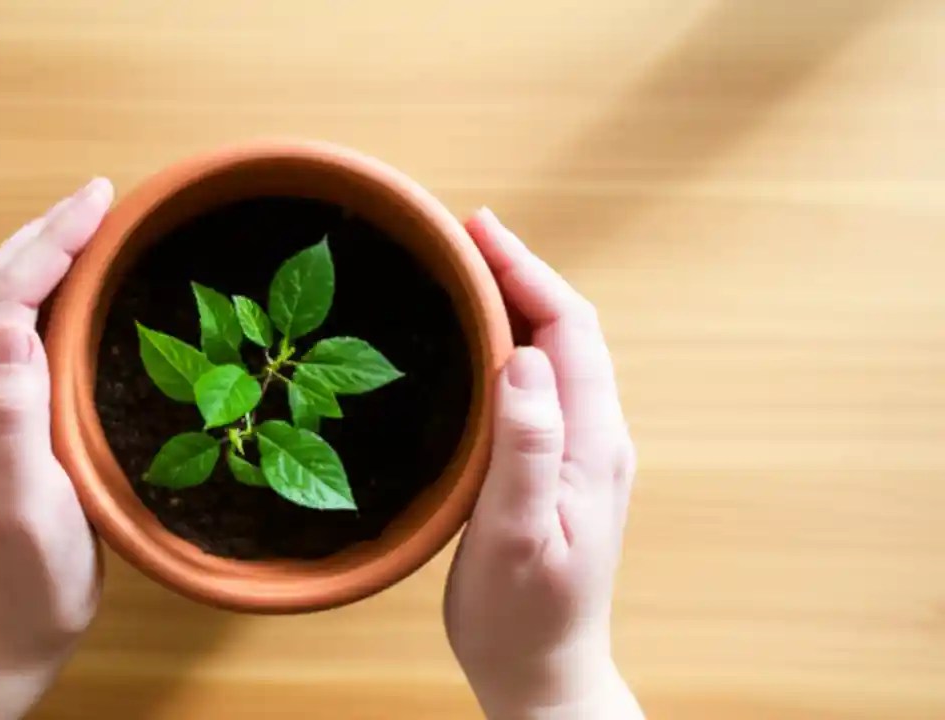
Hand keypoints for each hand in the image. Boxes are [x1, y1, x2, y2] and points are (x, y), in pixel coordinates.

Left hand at [0, 178, 113, 719]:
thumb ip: (12, 420)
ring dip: (36, 257)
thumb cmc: (21, 588)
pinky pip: (7, 338)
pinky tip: (68, 295)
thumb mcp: (23, 511)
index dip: (50, 245)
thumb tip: (14, 328)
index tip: (101, 202)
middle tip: (100, 196)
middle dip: (43, 234)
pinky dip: (37, 296)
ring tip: (85, 225)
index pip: (2, 301)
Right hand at [444, 209, 641, 718]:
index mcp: (593, 442)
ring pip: (555, 352)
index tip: (478, 230)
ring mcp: (582, 451)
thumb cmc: (523, 616)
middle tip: (462, 236)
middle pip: (568, 329)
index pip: (570, 329)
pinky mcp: (559, 467)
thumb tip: (524, 358)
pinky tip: (476, 342)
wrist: (543, 674)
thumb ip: (527, 446)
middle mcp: (597, 437)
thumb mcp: (516, 534)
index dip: (527, 271)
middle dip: (520, 273)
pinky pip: (541, 383)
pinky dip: (509, 343)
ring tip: (466, 270)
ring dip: (516, 302)